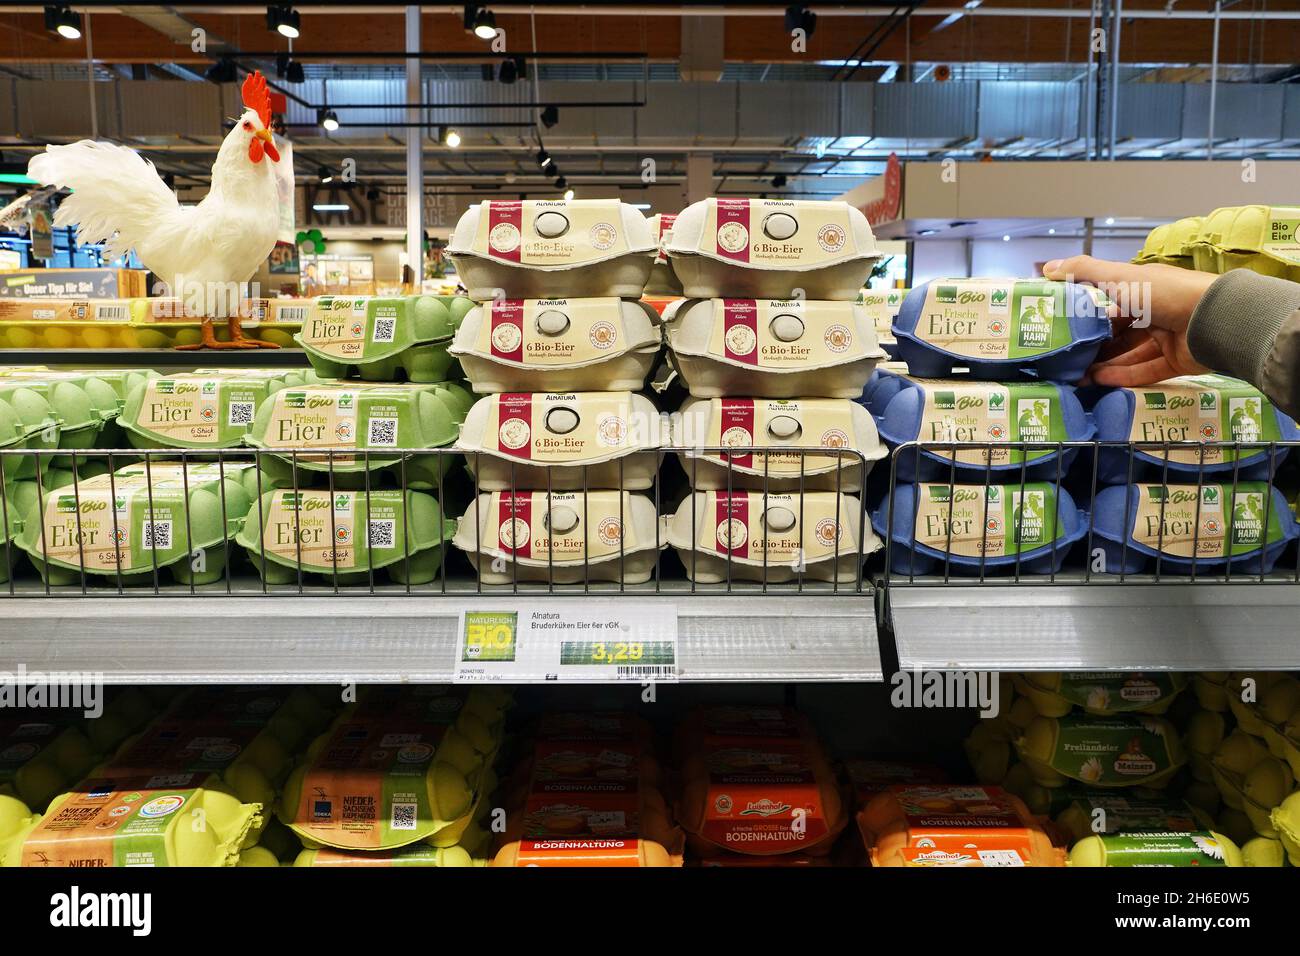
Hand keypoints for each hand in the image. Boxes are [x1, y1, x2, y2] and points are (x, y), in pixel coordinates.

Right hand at [1041, 255, 1218, 386]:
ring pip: (1129, 354)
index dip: (1088, 315)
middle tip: (1068, 358)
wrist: (1213, 318)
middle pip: (1119, 333)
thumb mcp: (1120, 278)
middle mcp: (1155, 313)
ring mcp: (1167, 338)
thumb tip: (1047, 267)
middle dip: (1094, 346)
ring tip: (1078, 376)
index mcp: (1144, 290)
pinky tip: (1099, 381)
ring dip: (1104, 364)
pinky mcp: (1176, 362)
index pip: (1111, 304)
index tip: (1064, 328)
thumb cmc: (1165, 293)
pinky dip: (1123, 376)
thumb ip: (1084, 271)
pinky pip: (1145, 371)